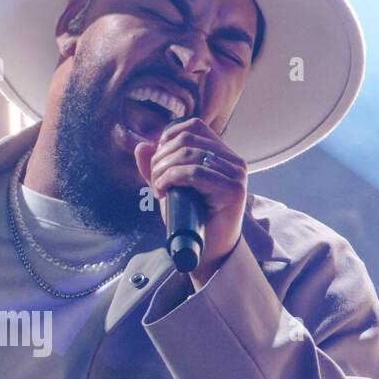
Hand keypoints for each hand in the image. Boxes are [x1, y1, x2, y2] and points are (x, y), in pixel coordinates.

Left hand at [134, 118, 247, 285]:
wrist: (205, 251)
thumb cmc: (190, 220)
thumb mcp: (168, 188)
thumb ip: (155, 167)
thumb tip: (142, 145)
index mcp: (221, 154)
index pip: (193, 126)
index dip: (167, 138)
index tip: (157, 163)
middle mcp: (232, 160)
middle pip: (187, 139)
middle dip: (161, 157)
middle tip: (154, 181)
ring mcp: (236, 174)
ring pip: (188, 154)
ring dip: (163, 170)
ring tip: (158, 188)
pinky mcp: (233, 190)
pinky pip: (194, 172)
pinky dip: (171, 179)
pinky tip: (163, 192)